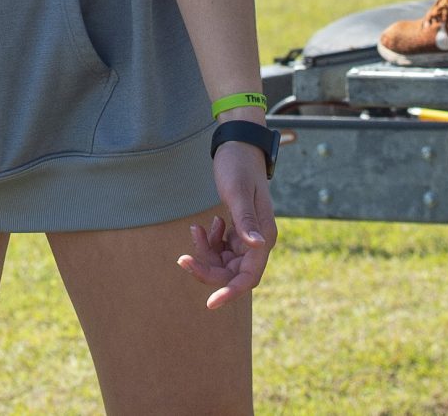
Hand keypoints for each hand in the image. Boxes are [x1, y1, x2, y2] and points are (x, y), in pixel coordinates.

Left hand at [179, 139, 277, 308]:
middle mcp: (259, 241)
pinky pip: (222, 250)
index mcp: (264, 236)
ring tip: (196, 231)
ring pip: (224, 263)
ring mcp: (248, 237)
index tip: (210, 304)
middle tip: (184, 258)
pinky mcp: (238, 231)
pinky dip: (209, 242)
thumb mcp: (238, 192)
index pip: (248, 277)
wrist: (238, 144)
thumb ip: (246, 220)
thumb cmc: (239, 165)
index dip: (230, 292)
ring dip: (206, 253)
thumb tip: (257, 247)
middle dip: (208, 269)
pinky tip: (202, 227)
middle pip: (232, 274)